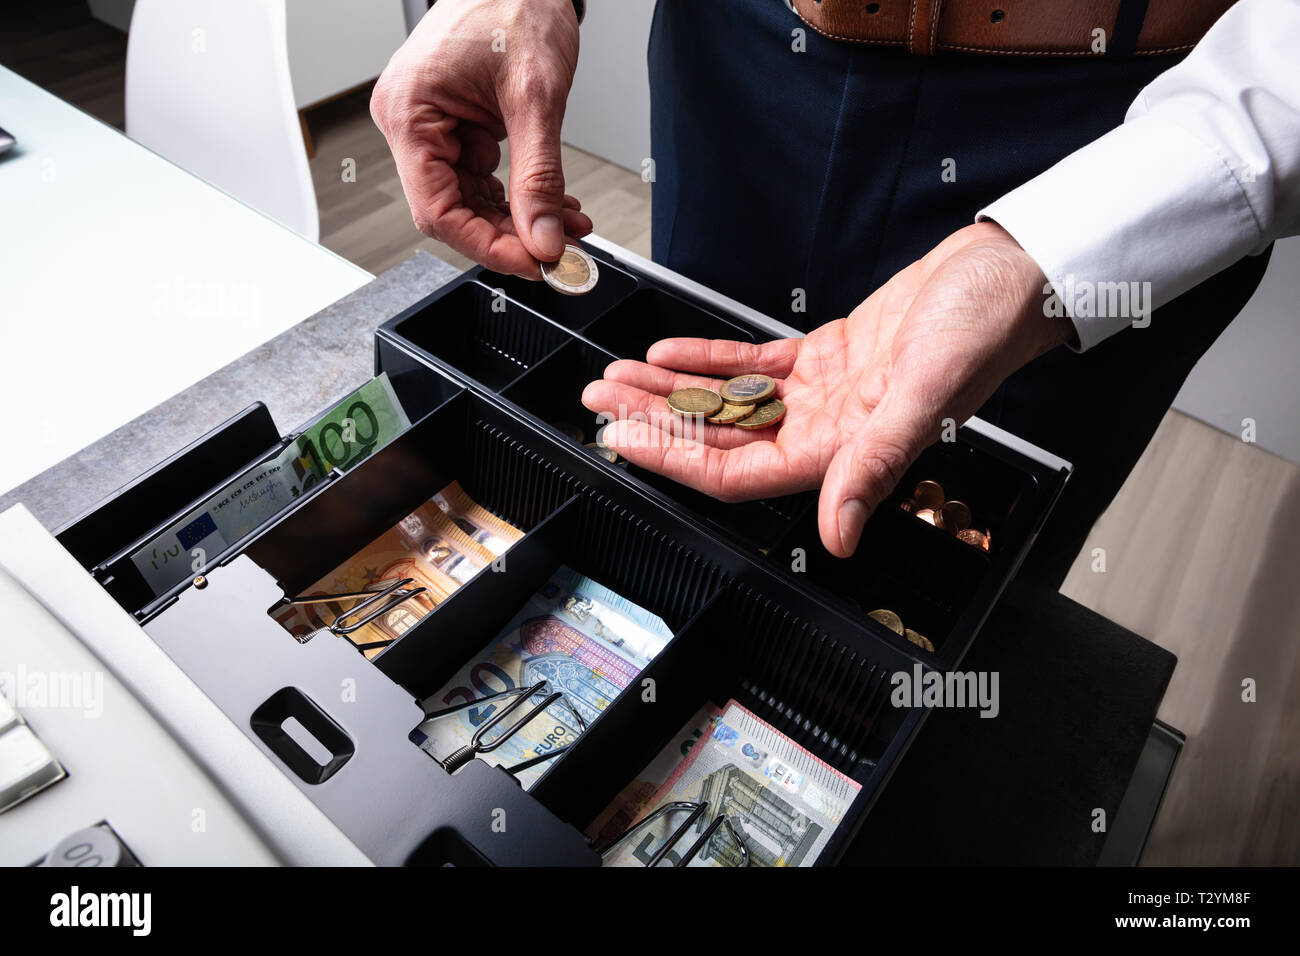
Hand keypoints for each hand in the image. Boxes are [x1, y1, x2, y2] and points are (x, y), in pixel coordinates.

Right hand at [370, 0, 592, 277]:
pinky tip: (555, 206)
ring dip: (521, 220)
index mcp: (410, 114)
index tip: (532, 263)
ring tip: (568, 228)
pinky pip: (483, 178)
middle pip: (453, 210)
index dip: (485, 245)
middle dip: (511, 235)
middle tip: (559, 253)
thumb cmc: (515, 3)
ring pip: (471, 200)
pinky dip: (520, 196)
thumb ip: (539, 176)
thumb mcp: (536, 98)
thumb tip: (543, 237)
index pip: (437, 211)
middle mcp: (410, 123)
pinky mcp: (455, 126)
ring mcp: (431, 126)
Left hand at [581, 223, 1072, 556]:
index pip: (737, 472)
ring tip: (616, 375)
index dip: (673, 460)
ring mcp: (822, 394)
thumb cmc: (980, 332)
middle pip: (719, 436)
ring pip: (728, 401)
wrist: (1006, 276)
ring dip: (672, 390)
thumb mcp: (924, 396)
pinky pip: (755, 365)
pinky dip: (710, 360)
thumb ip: (875, 465)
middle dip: (655, 420)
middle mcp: (826, 430)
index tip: (620, 438)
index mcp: (844, 451)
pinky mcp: (827, 356)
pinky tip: (667, 353)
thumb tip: (838, 537)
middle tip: (599, 400)